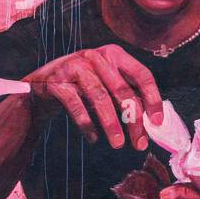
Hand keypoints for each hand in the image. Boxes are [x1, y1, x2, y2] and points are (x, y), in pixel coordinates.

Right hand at [24, 45, 162, 150]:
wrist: (42, 85)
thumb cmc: (82, 86)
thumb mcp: (106, 83)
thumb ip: (126, 94)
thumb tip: (152, 121)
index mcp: (114, 54)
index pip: (141, 74)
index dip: (152, 99)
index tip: (157, 122)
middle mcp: (95, 56)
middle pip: (122, 90)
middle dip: (133, 120)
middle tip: (139, 144)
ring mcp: (75, 67)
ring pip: (100, 98)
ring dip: (111, 124)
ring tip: (118, 144)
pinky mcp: (57, 81)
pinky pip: (76, 106)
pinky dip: (87, 124)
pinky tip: (94, 138)